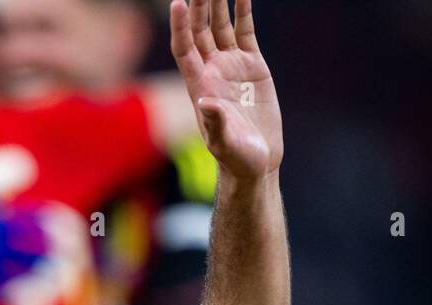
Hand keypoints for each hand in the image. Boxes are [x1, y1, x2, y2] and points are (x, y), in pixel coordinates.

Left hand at [170, 0, 282, 180]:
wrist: (256, 161)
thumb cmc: (236, 157)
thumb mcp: (224, 142)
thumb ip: (215, 121)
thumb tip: (206, 101)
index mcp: (199, 86)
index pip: (184, 49)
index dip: (179, 27)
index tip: (176, 3)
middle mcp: (212, 71)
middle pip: (199, 31)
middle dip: (198, 6)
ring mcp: (231, 66)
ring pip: (220, 26)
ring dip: (218, 3)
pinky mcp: (252, 65)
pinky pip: (245, 31)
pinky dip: (243, 11)